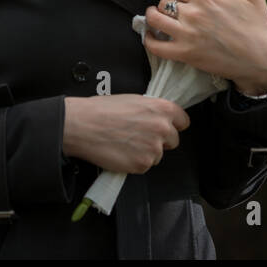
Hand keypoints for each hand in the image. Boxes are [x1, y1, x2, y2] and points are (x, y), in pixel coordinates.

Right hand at [62, 94, 189, 174]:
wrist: (83, 125)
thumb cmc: (102, 110)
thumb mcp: (133, 100)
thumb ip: (152, 110)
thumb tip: (157, 118)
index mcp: (162, 109)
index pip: (183, 121)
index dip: (174, 125)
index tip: (167, 127)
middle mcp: (163, 128)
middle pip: (173, 140)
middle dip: (160, 140)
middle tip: (140, 137)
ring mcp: (154, 148)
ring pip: (158, 155)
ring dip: (146, 152)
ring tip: (126, 143)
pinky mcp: (142, 165)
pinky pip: (144, 166)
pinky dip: (134, 162)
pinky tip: (121, 152)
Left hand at [144, 0, 266, 94]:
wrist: (262, 60)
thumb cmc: (258, 26)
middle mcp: (193, 14)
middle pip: (163, 2)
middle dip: (166, 5)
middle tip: (174, 11)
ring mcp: (187, 35)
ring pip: (154, 20)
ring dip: (154, 19)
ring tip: (159, 20)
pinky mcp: (185, 55)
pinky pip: (155, 46)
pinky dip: (150, 40)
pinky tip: (154, 37)